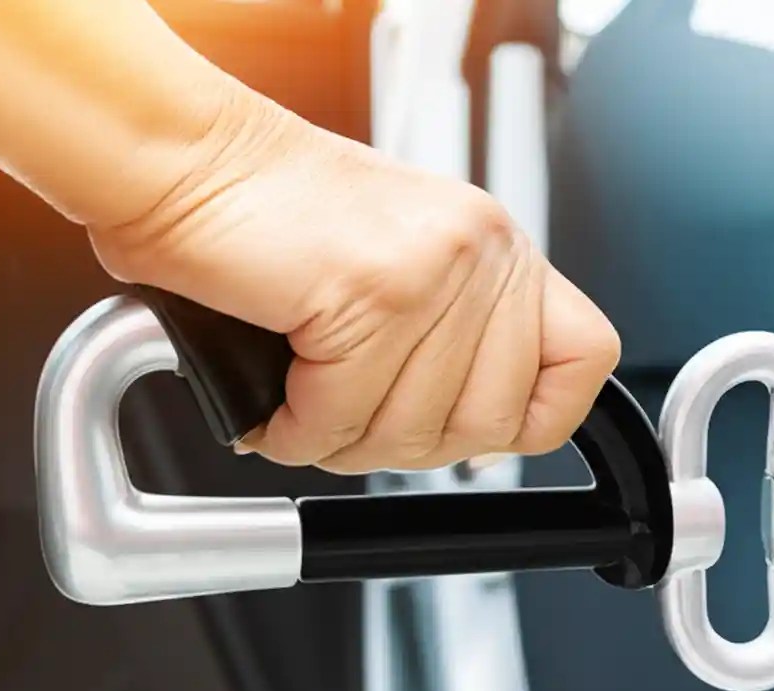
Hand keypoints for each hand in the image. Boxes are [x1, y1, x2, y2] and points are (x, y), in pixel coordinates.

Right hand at [90, 98, 619, 474]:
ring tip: (300, 395)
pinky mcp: (376, 289)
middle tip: (343, 412)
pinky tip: (273, 395)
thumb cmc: (267, 219)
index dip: (531, 417)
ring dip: (339, 437)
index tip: (470, 429)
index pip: (585, 359)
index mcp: (496, 245)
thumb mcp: (396, 273)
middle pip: (490, 423)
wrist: (187, 164)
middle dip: (402, 443)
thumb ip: (452, 341)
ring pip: (414, 432)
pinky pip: (342, 417)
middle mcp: (481, 248)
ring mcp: (437, 267)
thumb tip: (480, 439)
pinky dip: (293, 428)